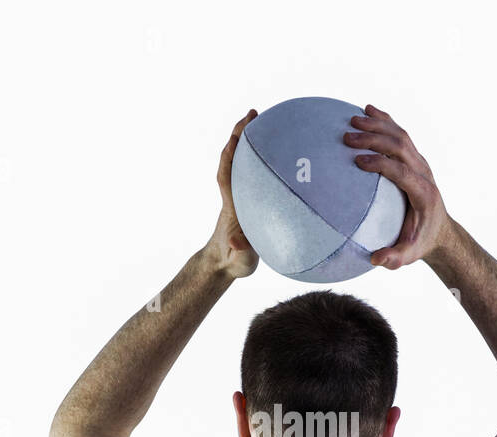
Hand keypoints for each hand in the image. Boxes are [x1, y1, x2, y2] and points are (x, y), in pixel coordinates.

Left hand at [204, 108, 258, 278]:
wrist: (224, 263)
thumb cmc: (233, 262)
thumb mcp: (240, 262)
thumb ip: (241, 252)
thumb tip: (237, 243)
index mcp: (232, 206)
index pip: (227, 175)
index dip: (230, 155)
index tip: (236, 136)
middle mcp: (233, 195)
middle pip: (232, 159)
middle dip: (240, 135)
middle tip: (253, 113)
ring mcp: (239, 195)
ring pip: (241, 162)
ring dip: (248, 141)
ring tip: (261, 119)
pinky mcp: (246, 198)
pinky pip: (251, 171)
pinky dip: (257, 155)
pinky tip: (273, 147)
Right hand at [346, 105, 451, 269]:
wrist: (439, 228)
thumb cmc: (420, 240)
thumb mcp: (410, 253)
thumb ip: (396, 258)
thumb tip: (376, 260)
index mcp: (422, 192)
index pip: (401, 171)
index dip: (381, 164)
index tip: (357, 161)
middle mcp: (423, 171)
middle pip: (400, 146)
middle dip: (374, 138)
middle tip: (347, 136)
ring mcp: (420, 162)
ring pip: (400, 135)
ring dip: (377, 124)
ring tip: (352, 120)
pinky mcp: (414, 157)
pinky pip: (399, 134)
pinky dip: (384, 120)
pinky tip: (366, 110)